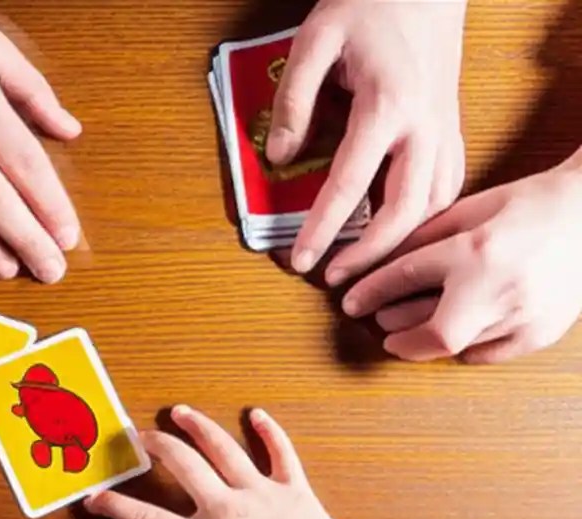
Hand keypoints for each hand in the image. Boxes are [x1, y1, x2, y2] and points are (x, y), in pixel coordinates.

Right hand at [84, 406, 357, 518]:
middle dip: (156, 446)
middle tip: (137, 435)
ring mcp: (260, 493)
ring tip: (178, 411)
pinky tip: (257, 414)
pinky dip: (270, 432)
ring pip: (223, 449)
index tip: (93, 497)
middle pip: (183, 466)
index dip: (116, 507)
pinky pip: (280, 452)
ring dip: (199, 427)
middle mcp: (226, 508)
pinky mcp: (292, 487)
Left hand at [270, 0, 466, 283]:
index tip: (301, 260)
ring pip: (433, 205)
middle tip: (333, 278)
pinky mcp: (451, 129)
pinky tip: (399, 232)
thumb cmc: (370, 6)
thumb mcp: (314, 42)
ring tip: (362, 264)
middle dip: (368, 254)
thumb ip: (293, 100)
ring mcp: (443, 130)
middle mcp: (423, 127)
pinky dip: (426, 218)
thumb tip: (281, 157)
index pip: (350, 186)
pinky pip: (447, 186)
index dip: (321, 230)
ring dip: (401, 243)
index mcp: (387, 107)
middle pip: (404, 210)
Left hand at [341, 158, 581, 362]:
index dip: (370, 293)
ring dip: (422, 340)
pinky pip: (486, 355)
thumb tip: (383, 258)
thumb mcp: (473, 207)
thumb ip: (427, 234)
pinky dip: (461, 349)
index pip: (405, 278)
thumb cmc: (535, 204)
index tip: (350, 302)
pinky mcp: (539, 333)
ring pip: (456, 346)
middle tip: (378, 320)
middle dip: (394, 329)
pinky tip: (451, 336)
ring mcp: (522, 316)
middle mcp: (498, 288)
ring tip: (404, 329)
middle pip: (430, 331)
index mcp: (476, 250)